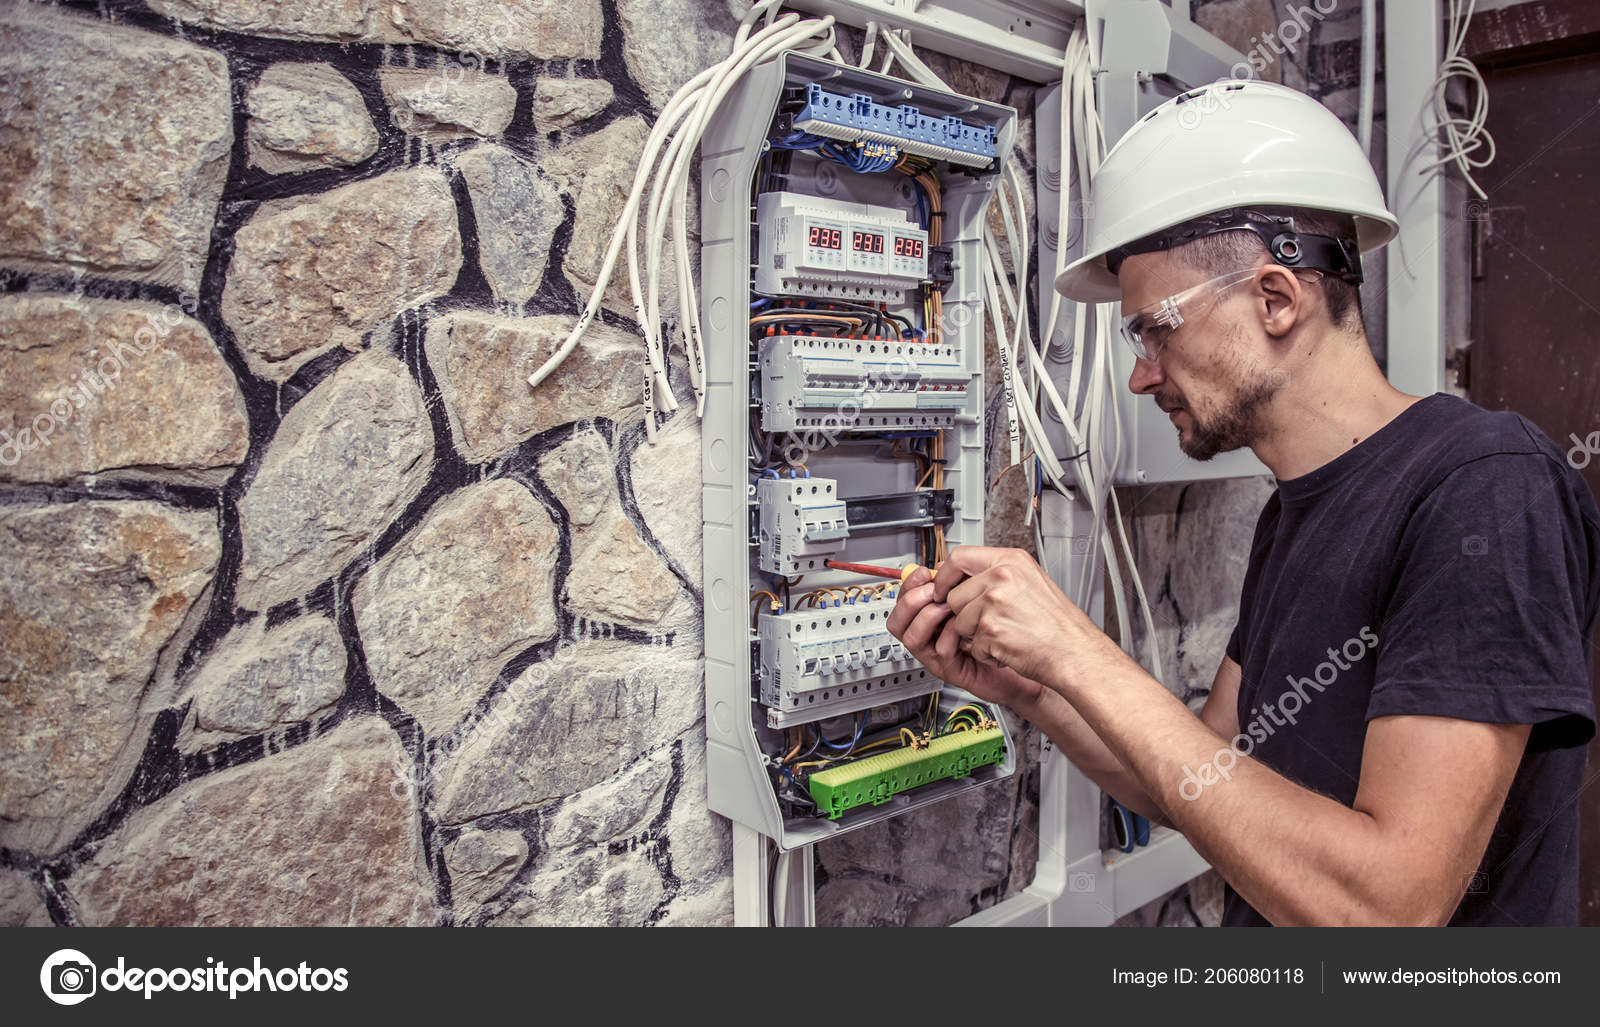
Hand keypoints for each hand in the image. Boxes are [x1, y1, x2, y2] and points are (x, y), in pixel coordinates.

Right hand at [886, 565, 1044, 712]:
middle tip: (932, 590)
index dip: (908, 585)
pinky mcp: (953, 669)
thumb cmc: (1006, 629)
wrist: (1029, 658)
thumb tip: (942, 566)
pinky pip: (940, 651)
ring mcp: (939, 654)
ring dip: (927, 617)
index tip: (923, 572)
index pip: (904, 600)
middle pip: (897, 620)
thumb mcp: (981, 596)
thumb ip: (960, 583)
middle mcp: (931, 636)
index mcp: (932, 617)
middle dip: (911, 600)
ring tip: (947, 607)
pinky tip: (963, 626)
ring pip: (911, 637)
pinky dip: (949, 635)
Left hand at [931, 546, 1112, 687]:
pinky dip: (987, 653)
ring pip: (959, 622)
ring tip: (1005, 634)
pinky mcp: (990, 630)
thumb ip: (996, 574)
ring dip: (976, 635)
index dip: (945, 576)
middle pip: (954, 595)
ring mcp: (994, 603)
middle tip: (988, 623)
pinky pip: (972, 645)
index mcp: (1011, 561)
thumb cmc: (1058, 624)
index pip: (959, 557)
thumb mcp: (1030, 582)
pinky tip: (1009, 647)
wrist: (1075, 653)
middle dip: (963, 614)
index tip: (943, 588)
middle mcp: (1001, 577)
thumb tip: (960, 575)